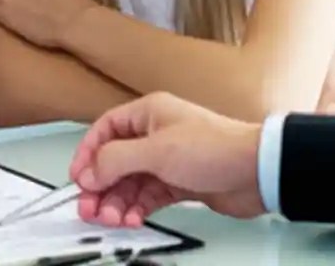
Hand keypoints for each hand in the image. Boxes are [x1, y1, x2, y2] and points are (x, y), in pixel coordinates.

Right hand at [68, 92, 266, 227]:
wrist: (256, 171)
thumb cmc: (215, 148)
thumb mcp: (157, 151)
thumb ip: (117, 160)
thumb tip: (89, 170)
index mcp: (148, 113)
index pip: (105, 130)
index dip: (88, 153)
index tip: (78, 178)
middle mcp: (155, 135)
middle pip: (115, 160)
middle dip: (100, 185)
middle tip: (89, 207)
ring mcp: (167, 160)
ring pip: (130, 182)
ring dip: (117, 201)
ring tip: (111, 219)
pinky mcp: (179, 183)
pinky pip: (148, 196)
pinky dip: (137, 209)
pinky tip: (133, 219)